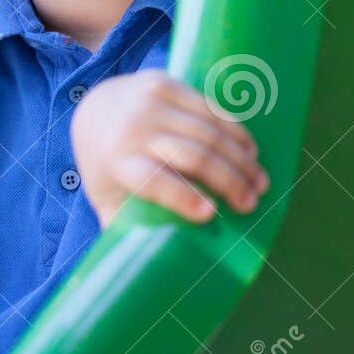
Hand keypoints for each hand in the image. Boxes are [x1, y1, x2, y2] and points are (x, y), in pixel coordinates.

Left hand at [72, 70, 266, 226]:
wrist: (95, 108)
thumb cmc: (107, 165)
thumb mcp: (106, 197)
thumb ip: (124, 227)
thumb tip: (149, 270)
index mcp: (116, 161)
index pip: (151, 179)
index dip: (181, 196)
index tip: (211, 215)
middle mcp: (132, 128)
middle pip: (191, 155)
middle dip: (226, 181)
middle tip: (250, 204)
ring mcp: (149, 102)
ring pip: (207, 131)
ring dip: (240, 159)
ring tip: (258, 183)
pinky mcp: (164, 83)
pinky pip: (210, 107)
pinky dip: (235, 131)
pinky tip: (250, 152)